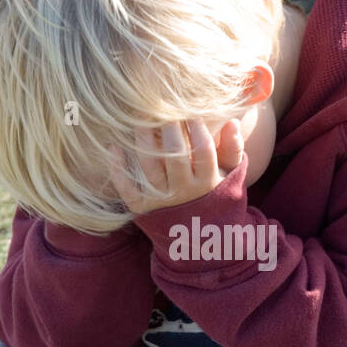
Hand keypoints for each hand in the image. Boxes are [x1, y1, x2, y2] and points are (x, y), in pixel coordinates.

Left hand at [107, 118, 243, 214]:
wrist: (199, 236)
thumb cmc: (215, 196)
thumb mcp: (230, 176)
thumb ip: (232, 149)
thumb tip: (232, 121)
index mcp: (208, 183)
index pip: (203, 150)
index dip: (197, 128)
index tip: (191, 113)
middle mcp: (184, 192)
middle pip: (175, 156)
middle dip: (170, 129)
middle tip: (164, 109)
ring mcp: (162, 200)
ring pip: (150, 166)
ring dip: (143, 140)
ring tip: (141, 119)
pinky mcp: (143, 207)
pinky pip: (127, 189)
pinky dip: (118, 169)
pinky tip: (114, 147)